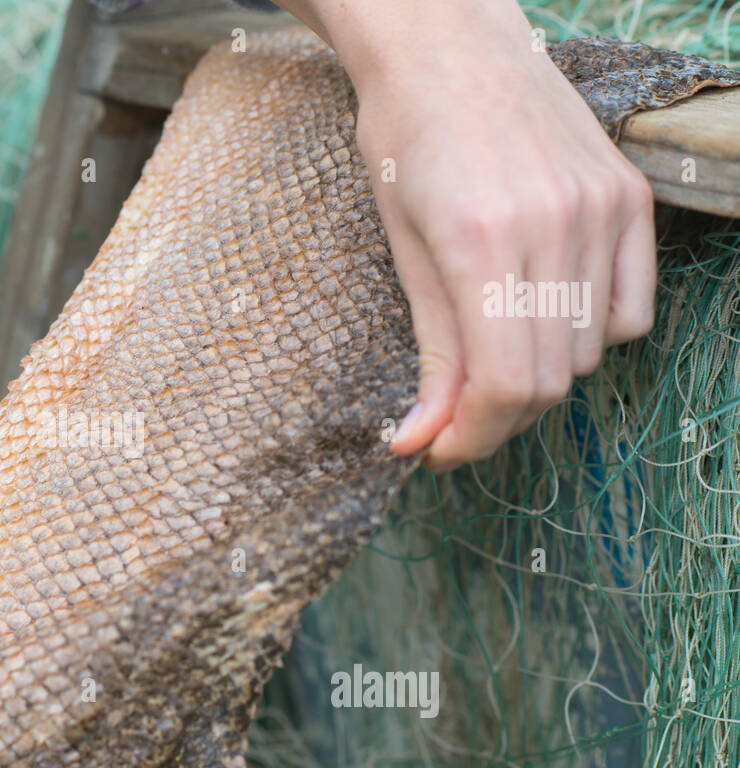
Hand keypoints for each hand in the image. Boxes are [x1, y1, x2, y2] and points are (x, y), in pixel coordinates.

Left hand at [285, 0, 656, 470]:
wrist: (450, 49)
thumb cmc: (404, 143)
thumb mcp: (403, 252)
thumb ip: (429, 352)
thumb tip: (422, 443)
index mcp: (480, 242)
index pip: (503, 386)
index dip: (470, 438)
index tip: (437, 450)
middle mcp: (553, 226)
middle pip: (547, 381)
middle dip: (493, 419)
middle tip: (452, 415)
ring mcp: (602, 210)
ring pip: (587, 354)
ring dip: (535, 378)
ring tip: (489, 354)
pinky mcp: (631, 200)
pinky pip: (629, 313)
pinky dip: (588, 338)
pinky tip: (544, 317)